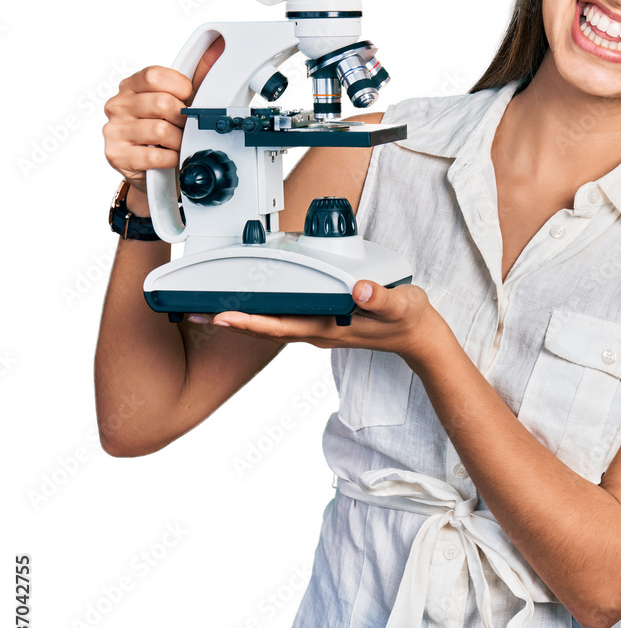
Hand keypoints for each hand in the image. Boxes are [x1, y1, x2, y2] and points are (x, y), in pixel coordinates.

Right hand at [102, 36, 224, 198]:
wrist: (152, 170)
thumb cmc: (165, 132)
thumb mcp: (179, 102)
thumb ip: (197, 76)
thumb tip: (218, 47)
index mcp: (131, 86)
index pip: (155, 76)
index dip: (180, 89)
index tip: (187, 100)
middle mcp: (118, 105)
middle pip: (161, 103)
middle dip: (183, 119)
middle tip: (186, 127)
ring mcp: (114, 130)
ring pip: (161, 130)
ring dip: (180, 141)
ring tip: (179, 144)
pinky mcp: (117, 155)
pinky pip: (156, 156)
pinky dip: (172, 159)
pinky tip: (172, 157)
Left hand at [195, 279, 449, 371]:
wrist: (418, 337)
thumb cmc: (408, 319)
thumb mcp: (400, 304)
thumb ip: (379, 298)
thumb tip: (357, 290)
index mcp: (330, 327)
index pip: (282, 325)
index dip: (251, 322)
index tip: (223, 316)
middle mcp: (318, 332)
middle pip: (265, 329)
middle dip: (232, 322)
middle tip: (195, 313)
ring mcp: (318, 330)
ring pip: (271, 327)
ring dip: (241, 321)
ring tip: (210, 311)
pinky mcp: (322, 324)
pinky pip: (284, 323)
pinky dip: (261, 318)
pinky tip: (250, 308)